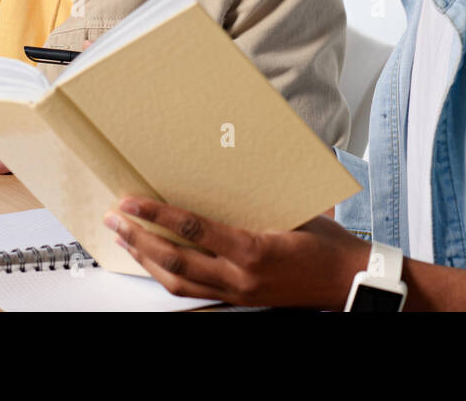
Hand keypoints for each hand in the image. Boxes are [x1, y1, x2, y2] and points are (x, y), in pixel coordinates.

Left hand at [103, 196, 369, 308]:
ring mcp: (238, 293)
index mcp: (253, 249)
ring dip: (147, 259)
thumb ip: (257, 195)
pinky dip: (168, 276)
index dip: (157, 216)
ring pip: (178, 282)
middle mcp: (240, 277)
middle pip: (175, 261)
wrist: (350, 282)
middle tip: (114, 219)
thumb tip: (230, 163)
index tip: (132, 202)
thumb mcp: (293, 210)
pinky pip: (194, 291)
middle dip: (139, 239)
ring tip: (124, 238)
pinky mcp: (240, 301)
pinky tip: (155, 262)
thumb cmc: (328, 243)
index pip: (193, 230)